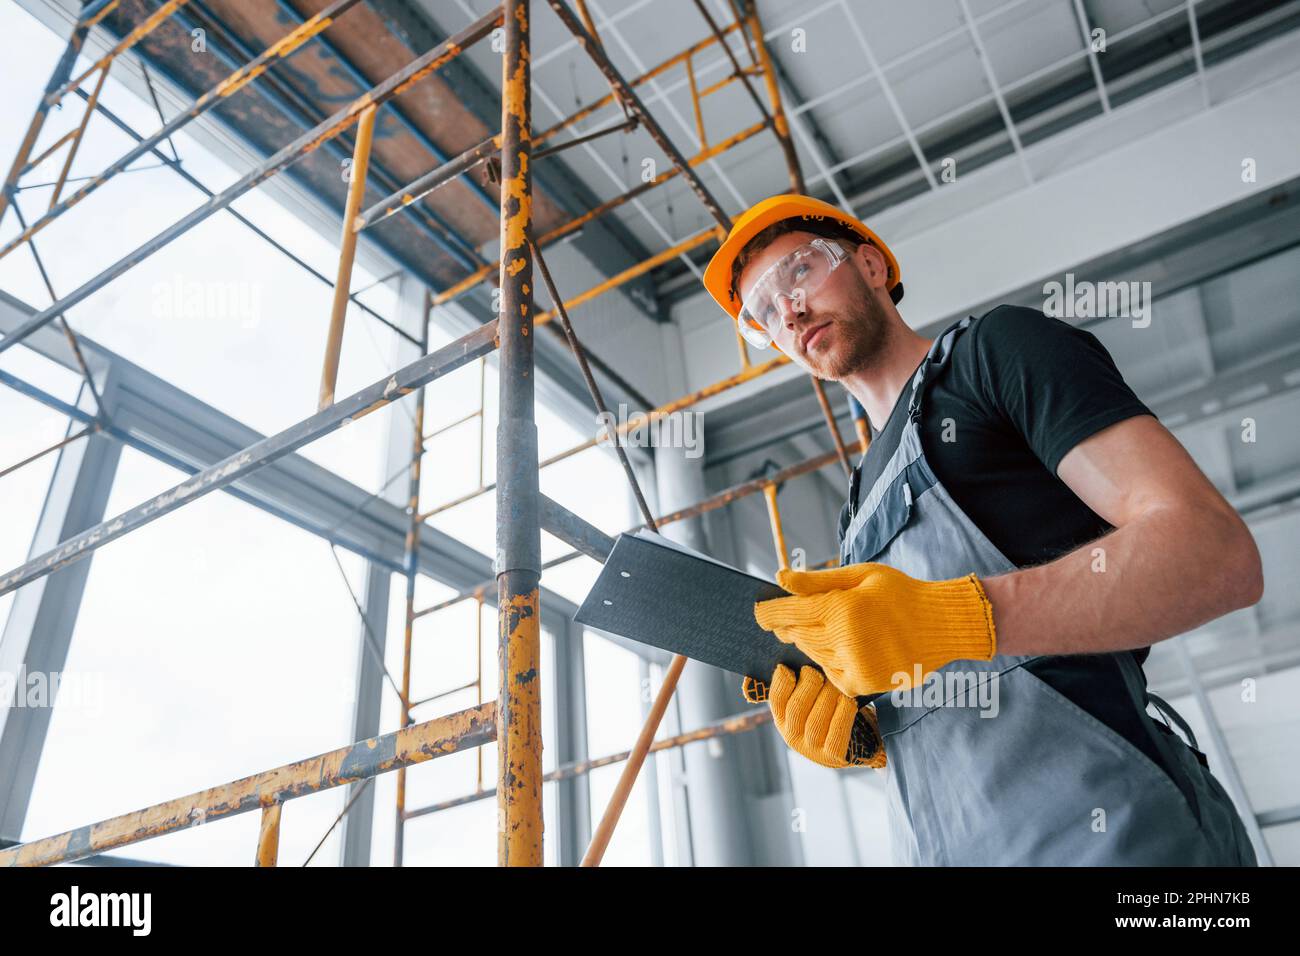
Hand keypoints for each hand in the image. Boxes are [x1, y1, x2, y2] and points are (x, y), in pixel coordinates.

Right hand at [742, 664, 884, 768]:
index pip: (776, 701)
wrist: (860, 741)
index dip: (780, 683)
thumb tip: (794, 655)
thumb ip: (802, 681)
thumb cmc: (831, 709)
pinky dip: (843, 713)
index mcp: (782, 720)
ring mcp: (813, 749)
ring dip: (828, 696)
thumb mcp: (813, 698)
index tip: (788, 667)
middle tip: (819, 670)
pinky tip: (850, 700)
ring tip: (837, 682)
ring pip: (816, 721)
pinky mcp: (833, 756)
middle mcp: (793, 737)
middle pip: (796, 708)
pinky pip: (837, 732)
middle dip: (808, 685)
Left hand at [753, 563, 996, 697]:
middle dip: (787, 627)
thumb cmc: (900, 593)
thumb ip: (818, 580)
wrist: (942, 627)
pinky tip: (839, 647)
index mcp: (843, 608)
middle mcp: (845, 640)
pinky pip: (830, 673)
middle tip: (783, 620)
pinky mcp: (862, 684)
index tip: (757, 612)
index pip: (790, 612)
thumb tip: (781, 578)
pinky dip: (827, 661)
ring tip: (820, 629)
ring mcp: (853, 665)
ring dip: (808, 643)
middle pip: (798, 635)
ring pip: (812, 655)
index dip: (769, 613)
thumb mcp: (861, 575)